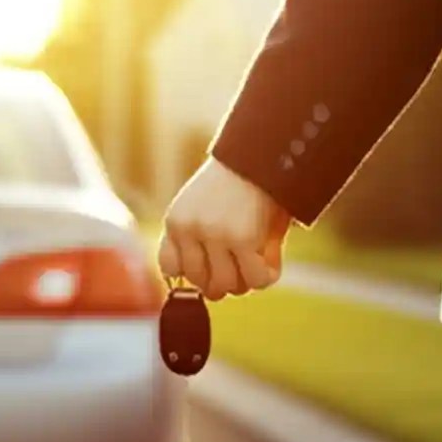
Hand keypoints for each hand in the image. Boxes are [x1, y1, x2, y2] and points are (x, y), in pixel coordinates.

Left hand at [158, 157, 290, 300]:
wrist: (259, 150)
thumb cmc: (237, 180)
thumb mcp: (204, 207)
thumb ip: (198, 242)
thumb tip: (207, 290)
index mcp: (175, 221)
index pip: (171, 269)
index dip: (194, 275)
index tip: (213, 268)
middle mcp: (189, 229)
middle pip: (201, 284)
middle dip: (223, 282)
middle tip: (241, 268)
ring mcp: (213, 234)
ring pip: (226, 286)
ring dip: (244, 282)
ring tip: (256, 265)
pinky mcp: (242, 238)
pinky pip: (254, 279)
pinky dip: (265, 277)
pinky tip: (270, 264)